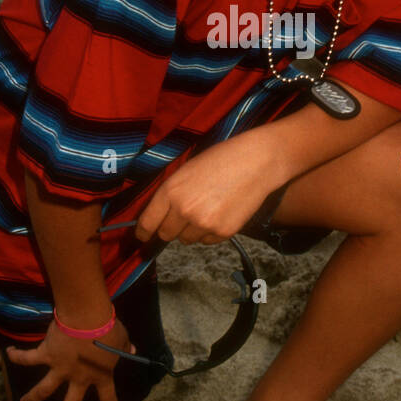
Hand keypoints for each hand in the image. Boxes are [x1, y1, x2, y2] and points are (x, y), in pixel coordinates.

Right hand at [5, 314, 133, 400]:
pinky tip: (8, 353)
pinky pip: (28, 358)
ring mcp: (61, 369)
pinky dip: (17, 356)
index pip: (108, 398)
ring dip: (33, 398)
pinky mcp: (47, 355)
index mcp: (101, 376)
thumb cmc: (108, 327)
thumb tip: (132, 350)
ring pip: (44, 390)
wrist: (87, 317)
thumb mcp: (121, 339)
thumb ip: (125, 348)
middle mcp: (79, 378)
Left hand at [136, 131, 280, 245]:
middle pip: (166, 234)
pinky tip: (222, 212)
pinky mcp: (222, 232)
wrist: (257, 162)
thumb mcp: (186, 171)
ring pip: (187, 239)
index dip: (143, 232)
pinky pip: (207, 241)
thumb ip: (171, 193)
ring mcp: (203, 223)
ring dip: (192, 229)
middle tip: (184, 216)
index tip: (143, 237)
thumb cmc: (221, 160)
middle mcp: (183, 210)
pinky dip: (210, 232)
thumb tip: (159, 215)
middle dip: (171, 228)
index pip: (148, 222)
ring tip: (208, 208)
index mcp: (170, 191)